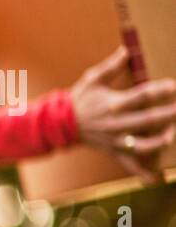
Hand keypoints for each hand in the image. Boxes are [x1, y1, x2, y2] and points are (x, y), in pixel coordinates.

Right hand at [71, 46, 175, 184]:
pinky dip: (143, 173)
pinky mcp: (114, 151)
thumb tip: (128, 49)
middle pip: (148, 120)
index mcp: (113, 104)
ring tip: (173, 133)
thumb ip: (112, 65)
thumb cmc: (80, 98)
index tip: (173, 85)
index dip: (159, 90)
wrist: (62, 123)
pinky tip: (158, 177)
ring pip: (143, 145)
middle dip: (170, 114)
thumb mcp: (93, 79)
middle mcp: (116, 124)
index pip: (141, 96)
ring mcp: (116, 140)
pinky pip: (130, 164)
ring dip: (162, 141)